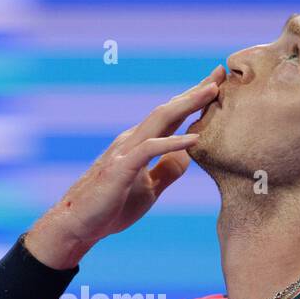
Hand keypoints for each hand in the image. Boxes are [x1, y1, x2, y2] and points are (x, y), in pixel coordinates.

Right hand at [28, 66, 223, 265]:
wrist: (78, 226)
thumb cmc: (111, 208)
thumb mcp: (149, 189)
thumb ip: (167, 170)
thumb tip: (188, 154)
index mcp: (141, 144)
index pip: (172, 117)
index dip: (195, 100)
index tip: (218, 84)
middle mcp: (133, 140)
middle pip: (169, 110)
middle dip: (195, 91)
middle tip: (221, 72)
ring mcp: (125, 151)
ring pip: (160, 120)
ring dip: (187, 105)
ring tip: (212, 92)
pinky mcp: (121, 168)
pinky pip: (149, 150)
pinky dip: (173, 142)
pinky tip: (195, 138)